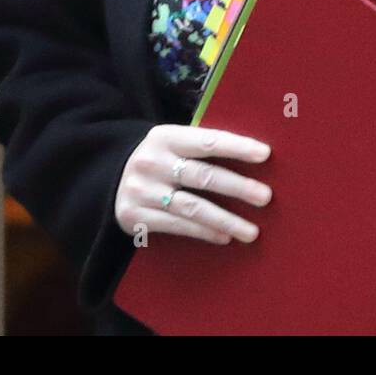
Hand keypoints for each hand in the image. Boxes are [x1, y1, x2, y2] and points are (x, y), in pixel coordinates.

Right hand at [115, 124, 272, 244]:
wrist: (109, 179)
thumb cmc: (159, 160)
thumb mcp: (172, 144)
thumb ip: (201, 147)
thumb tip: (253, 155)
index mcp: (165, 137)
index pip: (207, 141)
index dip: (236, 147)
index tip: (265, 154)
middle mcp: (152, 162)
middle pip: (203, 176)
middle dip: (238, 187)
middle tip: (266, 197)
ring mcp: (142, 191)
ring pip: (192, 207)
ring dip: (226, 219)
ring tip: (252, 231)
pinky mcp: (135, 216)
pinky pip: (177, 226)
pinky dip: (204, 232)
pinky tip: (225, 237)